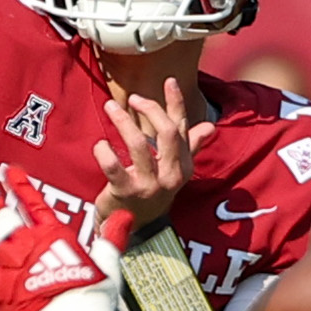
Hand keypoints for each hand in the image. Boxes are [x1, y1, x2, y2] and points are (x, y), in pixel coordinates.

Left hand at [0, 168, 123, 310]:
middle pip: (0, 211)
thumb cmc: (94, 301)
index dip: (21, 187)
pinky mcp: (0, 290)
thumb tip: (125, 216)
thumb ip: (112, 237)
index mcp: (55, 238)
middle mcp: (30, 246)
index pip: (35, 205)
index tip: (11, 172)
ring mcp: (13, 266)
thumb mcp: (108, 264)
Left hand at [90, 81, 207, 235]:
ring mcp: (149, 186)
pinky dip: (104, 152)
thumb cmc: (151, 193)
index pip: (182, 129)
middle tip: (132, 97)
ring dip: (123, 122)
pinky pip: (113, 167)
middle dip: (150, 110)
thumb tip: (210, 126)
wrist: (134, 230)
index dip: (176, 103)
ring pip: (139, 145)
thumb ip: (189, 147)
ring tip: (110, 107)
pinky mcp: (125, 193)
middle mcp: (170, 176)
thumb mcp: (172, 171)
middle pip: (166, 134)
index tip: (169, 81)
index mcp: (183, 166)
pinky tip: (100, 144)